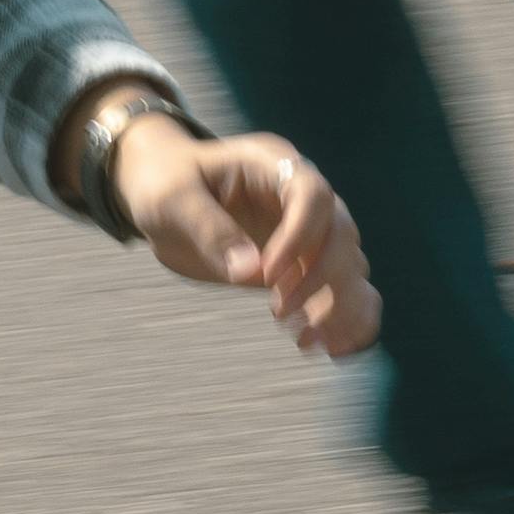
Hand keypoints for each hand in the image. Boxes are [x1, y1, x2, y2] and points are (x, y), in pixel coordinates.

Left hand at [108, 119, 376, 360]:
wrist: (162, 194)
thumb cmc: (164, 184)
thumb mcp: (172, 200)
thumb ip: (209, 230)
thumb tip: (251, 274)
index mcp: (272, 163)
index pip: (312, 195)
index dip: (300, 237)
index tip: (268, 277)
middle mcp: (300, 196)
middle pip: (341, 234)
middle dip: (319, 280)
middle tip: (278, 315)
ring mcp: (308, 230)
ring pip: (351, 266)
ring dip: (340, 307)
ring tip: (308, 342)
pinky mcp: (305, 265)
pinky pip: (348, 290)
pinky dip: (350, 320)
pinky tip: (333, 350)